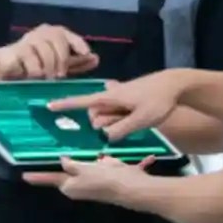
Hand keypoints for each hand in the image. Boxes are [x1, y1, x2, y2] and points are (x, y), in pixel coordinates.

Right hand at [0, 24, 98, 79]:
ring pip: (47, 54)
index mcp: (52, 33)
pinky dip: (35, 72)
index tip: (86, 53)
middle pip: (59, 42)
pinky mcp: (17, 50)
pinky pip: (33, 63)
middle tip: (61, 76)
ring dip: (48, 69)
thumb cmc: (34, 64)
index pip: (67, 34)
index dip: (78, 43)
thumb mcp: (57, 63)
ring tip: (46, 78)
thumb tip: (95, 58)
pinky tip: (32, 76)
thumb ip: (75, 62)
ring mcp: (29, 40)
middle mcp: (42, 32)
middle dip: (62, 60)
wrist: (6, 67)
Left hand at [23, 155, 152, 202]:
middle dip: (61, 165)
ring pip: (80, 168)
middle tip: (47, 153)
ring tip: (71, 148)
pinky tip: (98, 153)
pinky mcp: (103, 178)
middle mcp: (77, 187)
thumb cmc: (103, 178)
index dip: (37, 177)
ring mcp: (90, 183)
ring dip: (79, 160)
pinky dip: (95, 161)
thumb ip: (71, 164)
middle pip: (65, 174)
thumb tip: (62, 161)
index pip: (49, 179)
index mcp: (69, 186)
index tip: (24, 176)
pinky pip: (95, 167)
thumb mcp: (83, 169)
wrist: (131, 188)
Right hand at [47, 73, 180, 140]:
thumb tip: (103, 137)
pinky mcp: (127, 102)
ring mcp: (119, 99)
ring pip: (107, 117)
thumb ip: (120, 130)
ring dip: (116, 124)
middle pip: (96, 117)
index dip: (65, 105)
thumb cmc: (157, 100)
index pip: (82, 102)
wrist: (174, 84)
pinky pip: (117, 114)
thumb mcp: (140, 119)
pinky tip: (136, 118)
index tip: (47, 106)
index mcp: (109, 97)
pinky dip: (122, 120)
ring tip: (137, 120)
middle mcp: (110, 97)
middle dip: (105, 126)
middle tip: (128, 123)